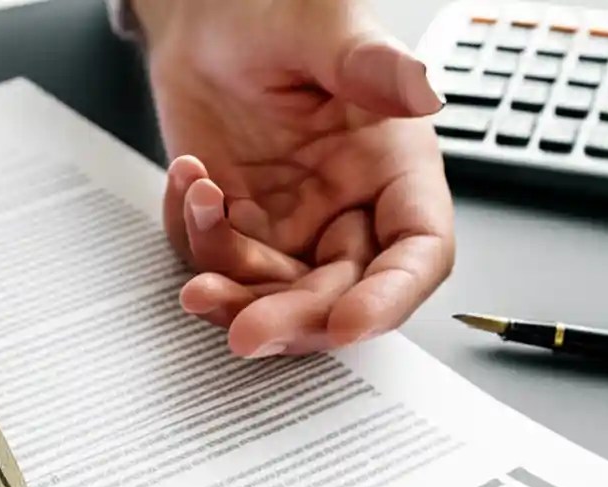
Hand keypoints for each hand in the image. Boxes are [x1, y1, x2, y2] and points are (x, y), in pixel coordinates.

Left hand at [133, 0, 454, 356]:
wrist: (205, 16)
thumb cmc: (275, 11)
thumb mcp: (322, 23)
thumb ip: (368, 62)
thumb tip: (419, 86)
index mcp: (395, 165)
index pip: (417, 249)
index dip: (391, 296)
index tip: (349, 324)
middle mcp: (349, 204)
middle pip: (340, 291)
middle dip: (295, 319)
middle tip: (246, 332)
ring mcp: (293, 222)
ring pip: (277, 294)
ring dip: (237, 298)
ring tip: (197, 284)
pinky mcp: (241, 225)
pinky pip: (221, 262)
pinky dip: (197, 242)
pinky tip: (188, 184)